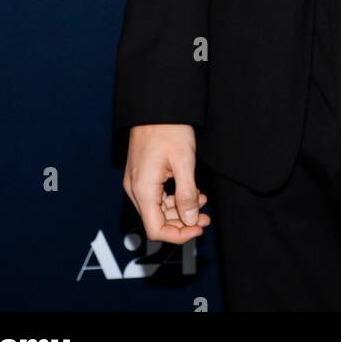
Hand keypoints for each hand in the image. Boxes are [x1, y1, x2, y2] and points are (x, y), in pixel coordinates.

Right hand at [123, 124, 211, 244]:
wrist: (157, 106)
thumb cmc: (169, 129)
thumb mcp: (184, 162)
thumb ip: (186, 194)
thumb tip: (190, 220)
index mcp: (142, 189)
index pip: (156, 229)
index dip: (178, 235)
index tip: (197, 230)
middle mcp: (135, 189)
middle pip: (157, 220)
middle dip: (182, 223)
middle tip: (205, 218)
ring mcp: (136, 181)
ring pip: (157, 208)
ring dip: (180, 210)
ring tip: (202, 202)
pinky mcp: (141, 174)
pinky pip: (156, 195)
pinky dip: (174, 198)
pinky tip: (192, 191)